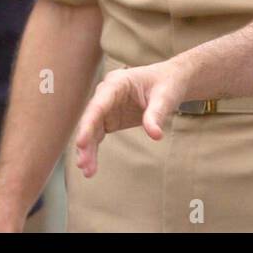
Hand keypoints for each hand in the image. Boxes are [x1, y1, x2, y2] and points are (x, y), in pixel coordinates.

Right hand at [73, 58, 191, 177]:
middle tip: (82, 164)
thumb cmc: (167, 84)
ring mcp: (107, 107)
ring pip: (92, 130)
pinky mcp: (110, 118)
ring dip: (87, 150)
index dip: (88, 123)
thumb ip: (157, 114)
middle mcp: (107, 94)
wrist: (171, 81)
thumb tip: (155, 135)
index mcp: (117, 83)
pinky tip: (91, 167)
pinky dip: (94, 150)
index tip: (81, 142)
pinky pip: (98, 135)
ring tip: (87, 171)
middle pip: (91, 119)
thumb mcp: (166, 97)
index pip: (99, 105)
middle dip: (86, 142)